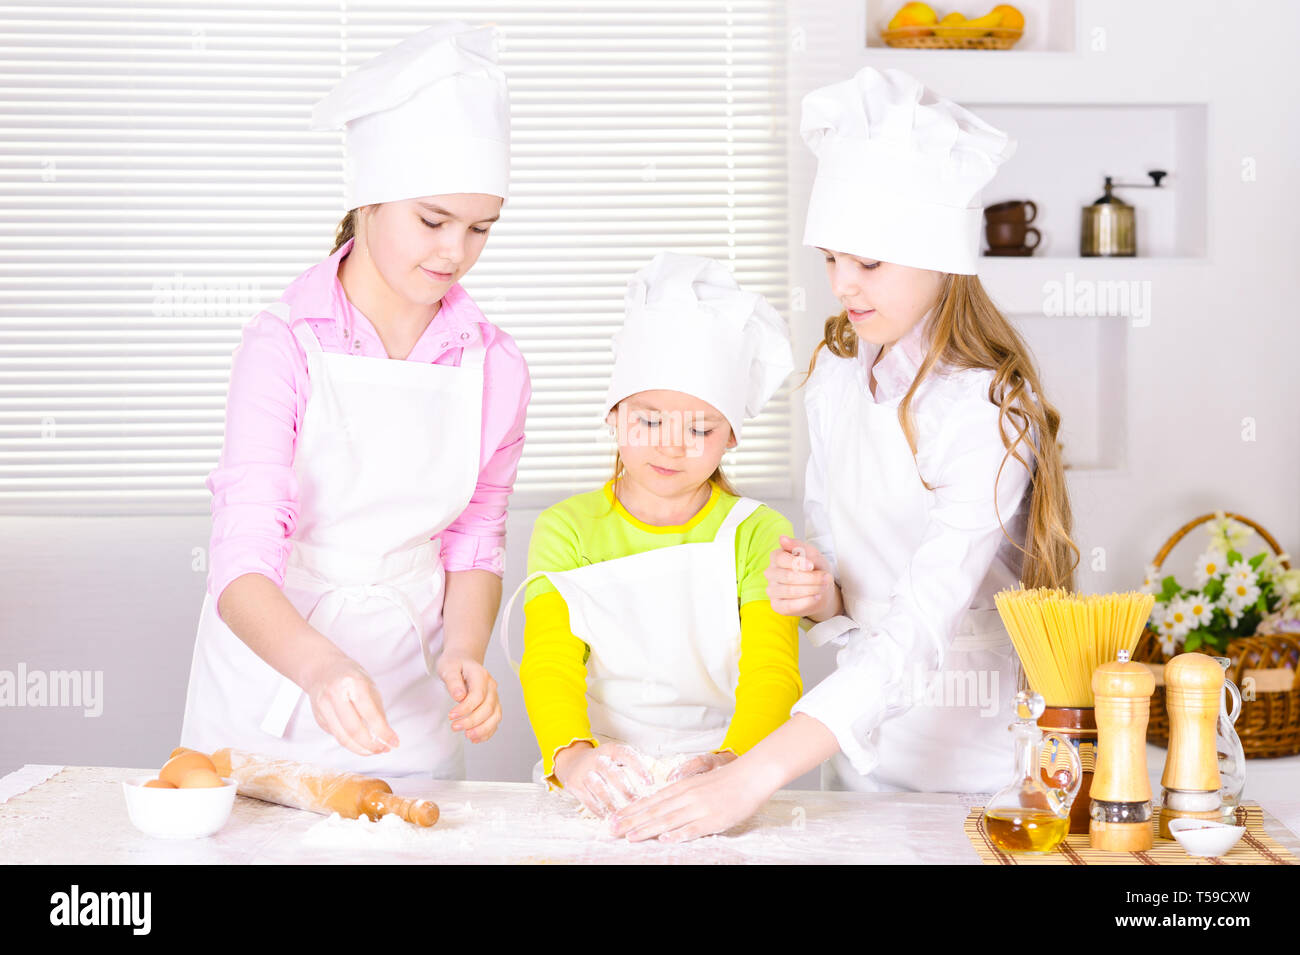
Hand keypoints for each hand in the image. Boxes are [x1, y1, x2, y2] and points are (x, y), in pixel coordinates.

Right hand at [302, 653, 399, 756]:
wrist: (322, 669)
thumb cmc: (350, 677)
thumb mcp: (369, 686)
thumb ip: (377, 711)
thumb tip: (387, 737)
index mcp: (352, 683)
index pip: (370, 714)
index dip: (383, 732)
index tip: (394, 742)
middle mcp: (335, 695)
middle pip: (354, 730)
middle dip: (371, 745)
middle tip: (384, 749)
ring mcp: (323, 707)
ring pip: (343, 738)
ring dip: (361, 750)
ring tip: (374, 751)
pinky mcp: (319, 718)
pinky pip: (337, 736)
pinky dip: (351, 742)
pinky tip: (360, 742)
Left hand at [436, 654, 501, 742]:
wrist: (463, 660)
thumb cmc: (455, 664)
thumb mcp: (448, 667)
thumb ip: (453, 681)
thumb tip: (459, 696)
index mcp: (481, 675)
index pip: (478, 695)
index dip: (465, 708)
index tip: (451, 716)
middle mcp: (491, 686)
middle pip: (488, 707)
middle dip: (472, 721)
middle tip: (455, 727)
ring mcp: (494, 696)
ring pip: (495, 716)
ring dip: (482, 729)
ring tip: (468, 736)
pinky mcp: (493, 705)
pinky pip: (495, 721)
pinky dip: (487, 732)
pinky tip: (475, 738)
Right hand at [553, 742, 654, 817]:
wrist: (572, 761)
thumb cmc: (603, 762)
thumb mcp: (615, 756)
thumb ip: (633, 764)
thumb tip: (657, 780)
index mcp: (610, 750)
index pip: (626, 755)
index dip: (639, 768)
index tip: (650, 782)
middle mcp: (597, 759)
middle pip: (611, 773)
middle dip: (625, 789)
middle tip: (636, 802)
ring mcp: (584, 772)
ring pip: (599, 788)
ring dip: (612, 803)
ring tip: (622, 815)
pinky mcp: (575, 785)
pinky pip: (588, 800)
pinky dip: (599, 810)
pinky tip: (608, 817)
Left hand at [610, 755, 773, 842]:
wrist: (751, 775)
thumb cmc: (726, 779)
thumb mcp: (698, 781)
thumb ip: (680, 791)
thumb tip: (663, 802)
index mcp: (682, 788)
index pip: (651, 801)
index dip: (631, 811)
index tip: (613, 818)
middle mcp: (686, 797)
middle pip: (654, 811)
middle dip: (631, 821)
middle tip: (612, 830)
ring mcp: (700, 808)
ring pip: (668, 820)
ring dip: (647, 829)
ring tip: (630, 836)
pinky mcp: (714, 819)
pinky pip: (693, 829)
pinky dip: (678, 834)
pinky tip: (665, 840)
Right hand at [764, 535, 842, 621]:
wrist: (820, 590)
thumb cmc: (815, 569)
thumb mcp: (813, 554)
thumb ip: (799, 546)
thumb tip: (782, 539)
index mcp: (776, 557)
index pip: (781, 558)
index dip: (797, 563)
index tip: (812, 566)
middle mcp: (770, 573)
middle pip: (788, 576)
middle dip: (810, 578)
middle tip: (826, 578)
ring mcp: (772, 590)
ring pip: (790, 591)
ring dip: (811, 589)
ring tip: (824, 587)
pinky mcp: (777, 605)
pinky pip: (790, 605)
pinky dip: (806, 602)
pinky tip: (816, 597)